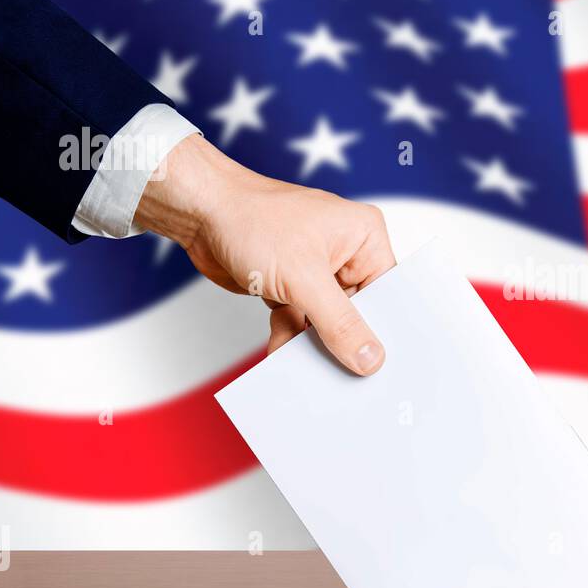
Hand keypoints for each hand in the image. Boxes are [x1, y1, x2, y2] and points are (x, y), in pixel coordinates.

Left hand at [134, 134, 394, 374]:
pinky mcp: (291, 285)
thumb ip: (340, 323)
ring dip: (312, 343)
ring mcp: (317, 270)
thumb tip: (370, 358)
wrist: (199, 213)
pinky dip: (290, 337)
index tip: (381, 363)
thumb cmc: (252, 220)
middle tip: (344, 375)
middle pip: (358, 311)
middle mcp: (345, 252)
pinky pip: (301, 321)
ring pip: (327, 321)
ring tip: (305, 367)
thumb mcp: (304, 278)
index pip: (388, 293)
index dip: (385, 327)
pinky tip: (281, 352)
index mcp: (364, 236)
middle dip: (344, 339)